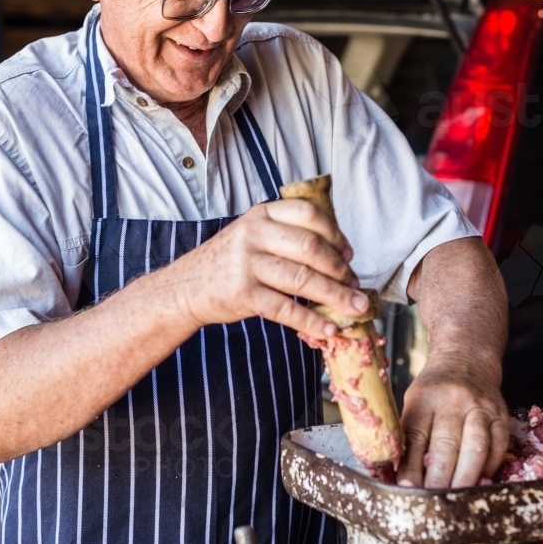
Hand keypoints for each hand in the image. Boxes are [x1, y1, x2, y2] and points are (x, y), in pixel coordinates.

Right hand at [174, 198, 368, 340]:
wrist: (186, 287)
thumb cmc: (227, 262)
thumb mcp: (252, 235)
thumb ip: (286, 236)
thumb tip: (338, 257)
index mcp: (261, 215)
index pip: (308, 214)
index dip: (336, 234)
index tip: (348, 254)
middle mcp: (254, 234)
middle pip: (311, 248)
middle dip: (341, 270)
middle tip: (356, 286)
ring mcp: (247, 264)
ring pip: (303, 279)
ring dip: (336, 296)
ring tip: (355, 308)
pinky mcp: (242, 294)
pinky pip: (286, 309)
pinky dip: (312, 321)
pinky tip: (328, 328)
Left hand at [396, 362, 509, 488]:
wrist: (466, 358)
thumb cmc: (434, 389)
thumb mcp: (414, 403)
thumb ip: (409, 437)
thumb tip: (400, 478)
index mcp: (424, 398)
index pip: (416, 436)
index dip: (412, 466)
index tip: (407, 489)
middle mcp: (453, 401)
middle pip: (447, 443)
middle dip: (440, 478)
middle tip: (434, 502)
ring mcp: (480, 407)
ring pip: (476, 446)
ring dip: (467, 476)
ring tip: (458, 499)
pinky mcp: (501, 415)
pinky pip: (498, 446)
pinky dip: (490, 467)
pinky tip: (481, 481)